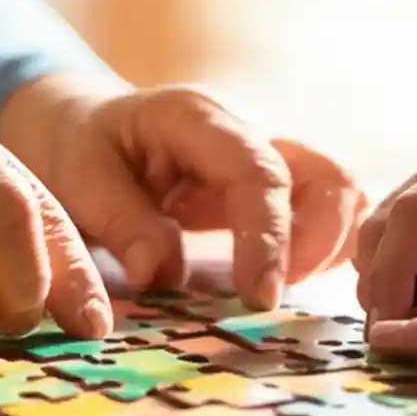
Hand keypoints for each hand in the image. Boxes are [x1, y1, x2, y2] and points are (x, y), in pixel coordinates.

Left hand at [0, 77, 364, 308]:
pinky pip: (325, 214)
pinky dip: (323, 250)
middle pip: (328, 176)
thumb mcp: (78, 179)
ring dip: (326, 248)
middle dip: (318, 243)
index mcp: (199, 118)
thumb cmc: (77, 149)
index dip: (268, 238)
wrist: (80, 127)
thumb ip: (123, 223)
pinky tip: (285, 282)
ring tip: (272, 290)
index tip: (259, 297)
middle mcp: (248, 131)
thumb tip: (163, 274)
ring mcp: (268, 156)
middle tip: (269, 297)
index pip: (259, 173)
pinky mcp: (273, 188)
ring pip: (339, 194)